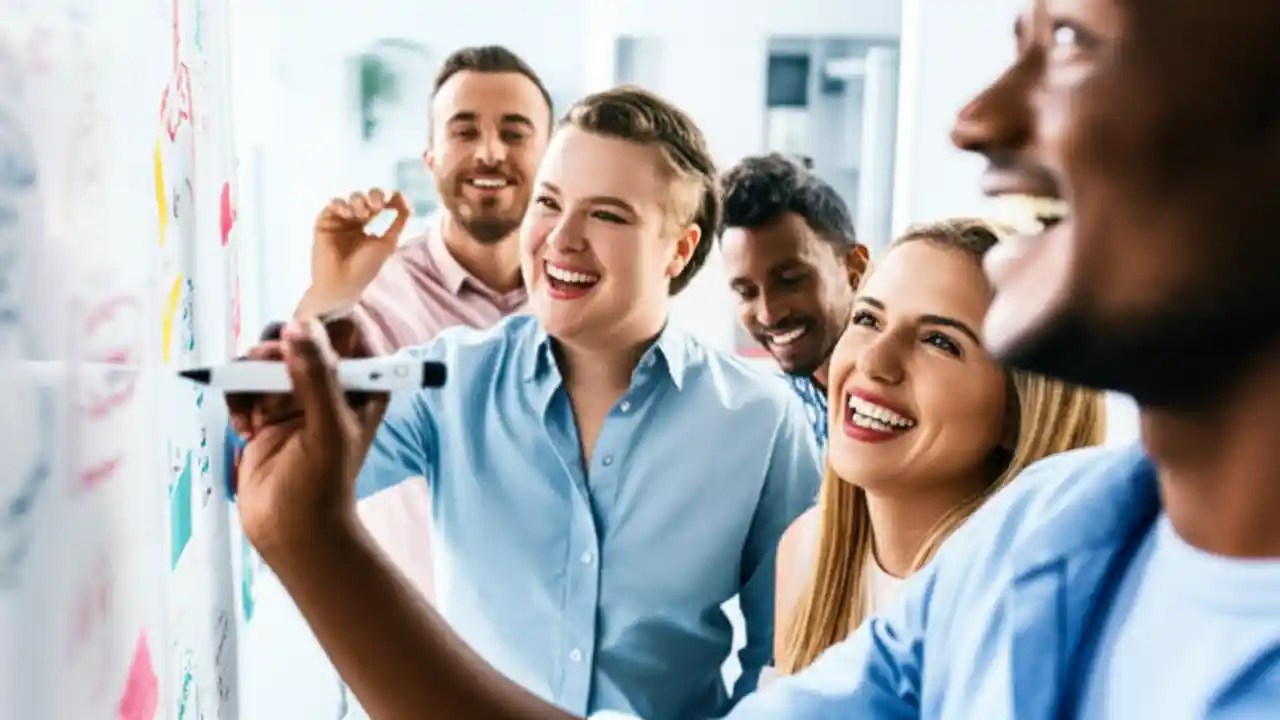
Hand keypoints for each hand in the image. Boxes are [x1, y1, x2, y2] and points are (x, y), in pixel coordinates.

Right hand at [227, 317, 388, 558]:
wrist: (291, 532)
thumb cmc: (322, 486)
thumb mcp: (326, 428)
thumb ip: (316, 377)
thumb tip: (298, 327)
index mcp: (365, 383)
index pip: (347, 329)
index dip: (318, 327)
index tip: (293, 342)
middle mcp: (332, 383)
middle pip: (298, 337)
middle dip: (274, 353)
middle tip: (261, 372)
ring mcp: (297, 395)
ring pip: (266, 357)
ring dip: (250, 377)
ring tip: (250, 412)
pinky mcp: (266, 409)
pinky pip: (244, 381)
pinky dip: (237, 397)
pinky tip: (243, 428)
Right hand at [308, 188, 411, 310]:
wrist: (342, 282)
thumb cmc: (366, 267)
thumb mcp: (388, 243)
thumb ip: (398, 222)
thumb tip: (405, 201)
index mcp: (367, 227)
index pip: (377, 204)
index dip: (385, 198)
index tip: (394, 196)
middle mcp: (352, 221)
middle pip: (365, 198)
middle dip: (373, 196)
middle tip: (377, 206)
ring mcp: (338, 221)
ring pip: (350, 199)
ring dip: (359, 201)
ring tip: (362, 215)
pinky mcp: (324, 222)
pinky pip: (332, 204)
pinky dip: (341, 204)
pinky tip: (347, 213)